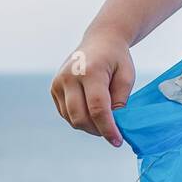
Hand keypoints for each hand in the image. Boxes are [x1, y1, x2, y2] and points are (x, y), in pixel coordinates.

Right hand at [49, 27, 135, 147]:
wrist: (100, 40)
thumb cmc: (117, 59)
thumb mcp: (127, 77)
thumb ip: (121, 102)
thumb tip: (114, 125)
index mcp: (90, 71)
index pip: (97, 109)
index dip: (108, 129)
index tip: (117, 141)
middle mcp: (69, 76)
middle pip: (80, 117)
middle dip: (97, 130)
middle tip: (112, 133)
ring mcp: (58, 82)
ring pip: (72, 119)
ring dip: (89, 126)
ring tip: (104, 119)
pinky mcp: (54, 88)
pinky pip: (66, 114)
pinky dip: (79, 118)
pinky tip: (91, 111)